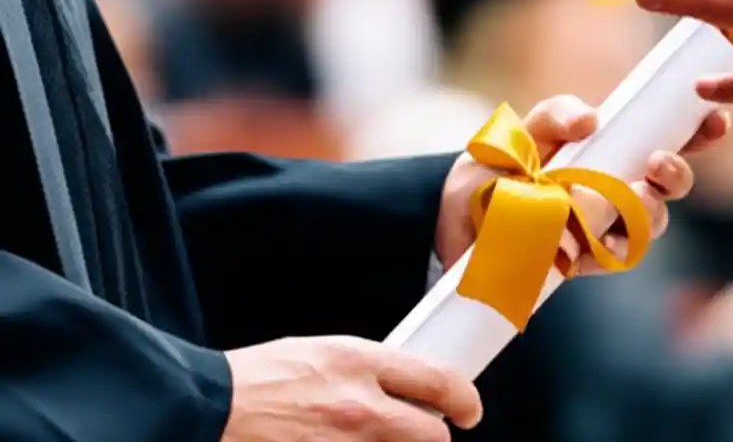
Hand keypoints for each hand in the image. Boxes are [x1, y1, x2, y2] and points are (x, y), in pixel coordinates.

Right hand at [222, 336, 480, 440]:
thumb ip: (372, 370)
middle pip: (432, 435)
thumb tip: (409, 386)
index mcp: (360, 363)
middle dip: (433, 435)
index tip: (469, 408)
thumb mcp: (326, 353)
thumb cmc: (261, 377)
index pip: (439, 380)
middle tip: (427, 432)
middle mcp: (359, 408)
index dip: (465, 398)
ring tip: (374, 435)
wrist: (209, 407)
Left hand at [436, 94, 728, 268]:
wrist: (449, 225)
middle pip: (669, 187)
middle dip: (675, 175)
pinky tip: (590, 234)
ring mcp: (604, 231)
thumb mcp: (518, 134)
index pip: (668, 140)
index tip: (713, 118)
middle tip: (658, 164)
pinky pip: (611, 257)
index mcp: (611, 153)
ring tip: (628, 195)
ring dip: (644, 209)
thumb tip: (591, 120)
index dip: (698, 132)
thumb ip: (553, 117)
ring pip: (648, 224)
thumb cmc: (491, 173)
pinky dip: (605, 244)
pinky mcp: (582, 263)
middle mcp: (616, 193)